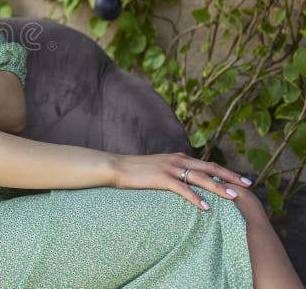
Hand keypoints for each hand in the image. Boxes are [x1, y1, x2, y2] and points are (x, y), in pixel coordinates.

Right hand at [112, 152, 253, 210]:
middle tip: (248, 185)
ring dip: (218, 187)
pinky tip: (206, 207)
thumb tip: (184, 183)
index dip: (225, 172)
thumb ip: (173, 173)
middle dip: (230, 176)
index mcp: (178, 158)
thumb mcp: (158, 168)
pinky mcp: (162, 178)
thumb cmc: (135, 171)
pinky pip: (183, 189)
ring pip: (200, 177)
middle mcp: (178, 160)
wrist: (116, 166)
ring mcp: (170, 168)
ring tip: (233, 196)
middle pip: (210, 168)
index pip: (207, 164)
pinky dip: (196, 198)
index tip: (240, 180)